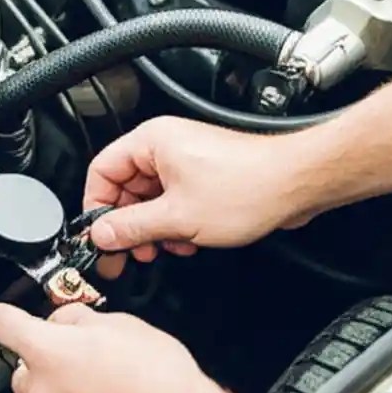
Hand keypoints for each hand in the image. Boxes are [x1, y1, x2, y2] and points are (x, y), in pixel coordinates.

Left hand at [0, 302, 215, 392]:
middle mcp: (45, 392)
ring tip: (109, 386)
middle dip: (44, 363)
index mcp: (48, 352)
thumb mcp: (123, 324)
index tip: (4, 314)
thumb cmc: (158, 381)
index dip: (3, 315)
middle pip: (23, 373)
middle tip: (79, 354)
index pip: (2, 324)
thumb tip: (69, 322)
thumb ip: (83, 320)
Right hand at [84, 116, 317, 275]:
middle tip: (130, 250)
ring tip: (165, 246)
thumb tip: (102, 235)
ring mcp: (186, 160)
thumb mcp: (177, 217)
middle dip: (129, 223)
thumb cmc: (249, 186)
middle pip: (125, 187)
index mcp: (151, 142)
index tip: (100, 234)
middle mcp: (166, 145)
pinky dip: (175, 223)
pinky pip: (174, 200)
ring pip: (150, 198)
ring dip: (154, 228)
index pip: (101, 171)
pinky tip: (186, 240)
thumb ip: (131, 227)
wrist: (295, 184)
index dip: (96, 206)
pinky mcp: (203, 175)